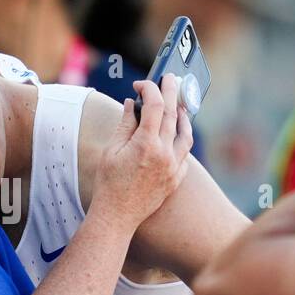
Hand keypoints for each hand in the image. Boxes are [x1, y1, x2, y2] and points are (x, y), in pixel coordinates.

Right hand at [93, 74, 192, 227]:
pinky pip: (185, 154)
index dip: (149, 90)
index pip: (155, 106)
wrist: (117, 216)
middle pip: (173, 114)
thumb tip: (133, 103)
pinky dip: (182, 140)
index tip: (140, 85)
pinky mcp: (176, 179)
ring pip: (186, 134)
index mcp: (146, 144)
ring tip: (179, 106)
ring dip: (183, 116)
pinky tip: (177, 135)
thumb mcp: (111, 150)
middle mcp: (164, 154)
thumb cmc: (109, 184)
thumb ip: (125, 124)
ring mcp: (173, 167)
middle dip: (171, 92)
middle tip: (169, 78)